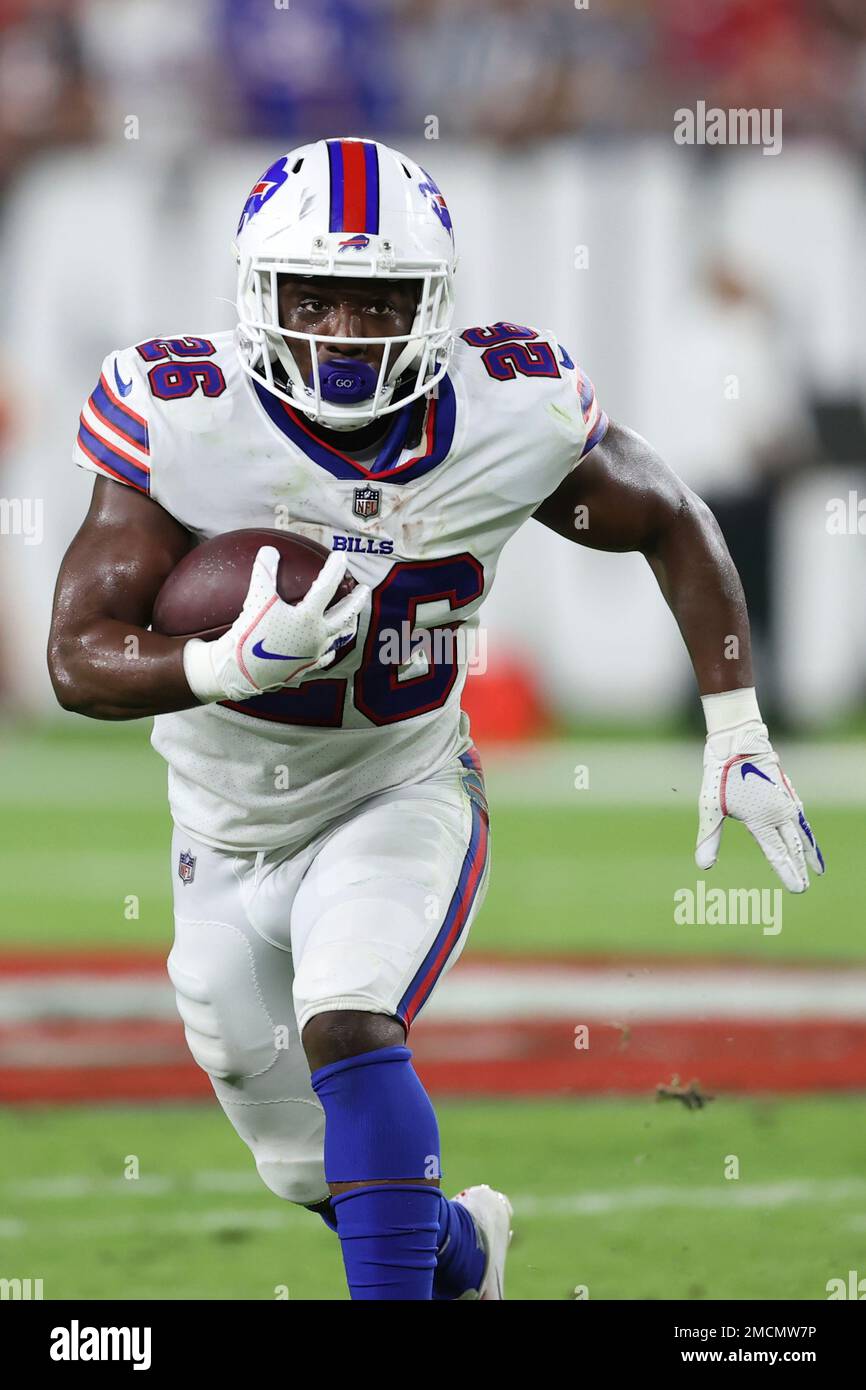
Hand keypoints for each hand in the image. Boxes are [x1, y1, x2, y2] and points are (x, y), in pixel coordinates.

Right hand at [183, 546, 367, 702]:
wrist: (241, 671)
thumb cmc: (250, 634)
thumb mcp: (256, 599)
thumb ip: (264, 572)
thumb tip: (269, 550)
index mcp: (308, 617)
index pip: (327, 587)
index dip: (335, 569)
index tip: (341, 557)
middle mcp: (317, 636)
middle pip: (344, 614)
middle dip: (356, 600)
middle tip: (364, 589)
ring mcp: (314, 654)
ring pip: (339, 637)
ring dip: (348, 624)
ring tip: (353, 618)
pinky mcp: (306, 668)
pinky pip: (325, 657)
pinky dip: (330, 649)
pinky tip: (330, 648)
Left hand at [696, 721, 824, 892]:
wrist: (737, 742)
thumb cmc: (720, 775)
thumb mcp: (710, 807)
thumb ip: (709, 838)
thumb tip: (703, 866)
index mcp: (762, 820)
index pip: (778, 854)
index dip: (788, 873)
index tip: (798, 889)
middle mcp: (779, 813)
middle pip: (793, 847)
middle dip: (799, 868)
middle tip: (804, 887)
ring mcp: (785, 802)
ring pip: (801, 832)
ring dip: (808, 851)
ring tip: (817, 866)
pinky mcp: (786, 792)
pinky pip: (800, 818)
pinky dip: (805, 831)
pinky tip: (805, 836)